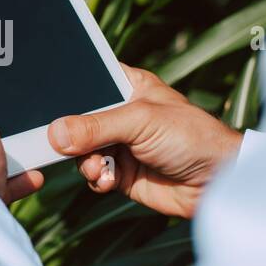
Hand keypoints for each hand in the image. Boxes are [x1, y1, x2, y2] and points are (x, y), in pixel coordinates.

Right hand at [47, 64, 242, 218]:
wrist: (216, 183)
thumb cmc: (192, 137)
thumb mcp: (141, 121)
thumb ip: (96, 126)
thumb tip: (56, 134)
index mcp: (127, 86)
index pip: (88, 82)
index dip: (68, 94)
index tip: (50, 107)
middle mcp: (120, 114)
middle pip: (78, 120)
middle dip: (72, 136)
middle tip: (68, 145)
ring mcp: (119, 144)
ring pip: (81, 150)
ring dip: (86, 162)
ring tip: (102, 168)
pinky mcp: (121, 172)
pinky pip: (93, 174)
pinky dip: (96, 179)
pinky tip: (110, 181)